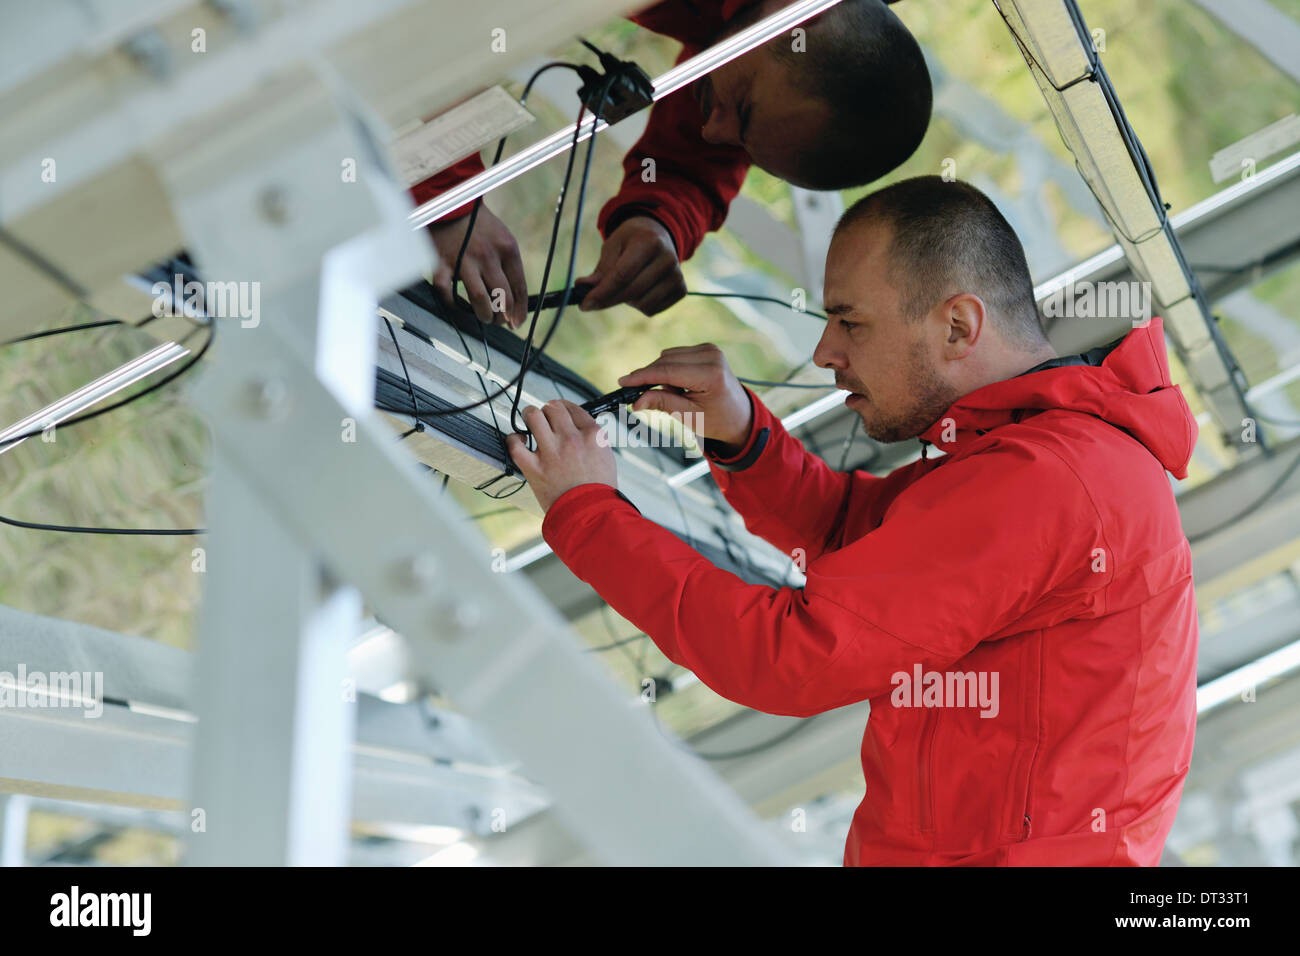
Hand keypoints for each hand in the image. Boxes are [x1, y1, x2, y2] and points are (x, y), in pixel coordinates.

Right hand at [429, 205, 527, 327]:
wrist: (449, 202)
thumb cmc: (479, 225)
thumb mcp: (502, 238)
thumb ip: (508, 265)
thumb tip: (513, 299)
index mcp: (507, 249)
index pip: (519, 287)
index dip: (520, 310)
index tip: (517, 322)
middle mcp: (488, 255)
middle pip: (502, 297)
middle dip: (504, 316)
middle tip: (501, 321)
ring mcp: (463, 260)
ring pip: (479, 299)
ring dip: (485, 315)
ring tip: (485, 317)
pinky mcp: (441, 263)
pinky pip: (447, 292)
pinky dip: (453, 304)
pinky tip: (458, 306)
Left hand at [506, 400, 617, 510]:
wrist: (590, 514)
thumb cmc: (599, 490)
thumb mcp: (606, 456)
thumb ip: (593, 439)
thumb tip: (578, 428)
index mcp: (592, 435)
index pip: (572, 408)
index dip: (563, 407)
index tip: (559, 412)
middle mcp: (571, 439)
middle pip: (552, 407)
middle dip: (547, 410)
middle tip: (544, 417)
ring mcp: (551, 452)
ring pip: (533, 416)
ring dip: (529, 416)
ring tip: (529, 422)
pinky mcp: (534, 468)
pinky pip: (515, 444)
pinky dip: (513, 440)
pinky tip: (519, 441)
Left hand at [577, 216, 685, 315]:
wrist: (659, 235)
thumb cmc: (631, 240)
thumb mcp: (613, 246)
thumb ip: (601, 268)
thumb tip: (583, 286)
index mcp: (649, 242)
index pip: (622, 274)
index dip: (602, 292)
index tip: (584, 304)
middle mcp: (668, 259)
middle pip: (631, 291)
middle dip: (608, 299)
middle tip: (590, 303)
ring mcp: (677, 276)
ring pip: (641, 304)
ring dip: (626, 300)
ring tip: (626, 284)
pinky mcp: (681, 290)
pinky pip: (652, 310)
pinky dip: (639, 305)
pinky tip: (639, 290)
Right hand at [618, 343, 752, 450]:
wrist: (739, 415)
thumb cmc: (717, 419)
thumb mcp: (688, 416)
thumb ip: (662, 404)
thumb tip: (636, 401)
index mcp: (711, 375)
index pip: (667, 371)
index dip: (642, 376)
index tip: (623, 381)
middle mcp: (712, 356)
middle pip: (665, 361)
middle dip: (652, 378)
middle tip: (645, 397)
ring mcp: (710, 349)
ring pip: (668, 356)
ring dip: (663, 374)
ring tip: (677, 394)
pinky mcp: (707, 348)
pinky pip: (676, 355)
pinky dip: (671, 369)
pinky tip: (681, 384)